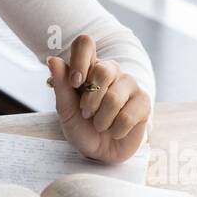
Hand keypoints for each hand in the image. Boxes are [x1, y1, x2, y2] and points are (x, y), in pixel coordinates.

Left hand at [46, 34, 150, 163]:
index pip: (85, 43)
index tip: (75, 83)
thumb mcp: (65, 110)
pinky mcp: (143, 102)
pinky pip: (128, 115)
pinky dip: (116, 129)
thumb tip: (52, 59)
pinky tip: (115, 131)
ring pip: (114, 97)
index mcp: (89, 67)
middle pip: (104, 70)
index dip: (79, 60)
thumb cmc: (82, 127)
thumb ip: (61, 85)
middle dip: (90, 100)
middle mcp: (111, 71)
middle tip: (86, 114)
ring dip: (101, 120)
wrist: (99, 152)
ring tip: (99, 125)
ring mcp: (130, 85)